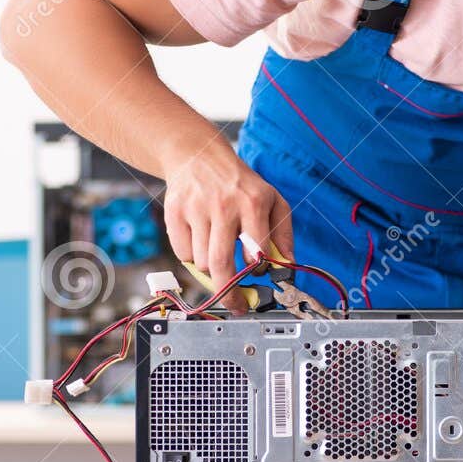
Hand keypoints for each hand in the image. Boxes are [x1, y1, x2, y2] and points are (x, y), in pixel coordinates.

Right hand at [160, 138, 294, 309]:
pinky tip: (201, 239)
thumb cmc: (239, 185)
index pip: (256, 254)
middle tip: (236, 305)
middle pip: (221, 265)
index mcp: (253, 202)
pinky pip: (183, 254)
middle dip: (229, 294)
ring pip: (201, 263)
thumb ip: (283, 235)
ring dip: (211, 269)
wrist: (199, 156)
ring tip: (218, 251)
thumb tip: (288, 266)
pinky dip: (192, 256)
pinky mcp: (174, 213)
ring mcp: (196, 209)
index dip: (258, 270)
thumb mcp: (271, 200)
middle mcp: (223, 205)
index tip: (257, 273)